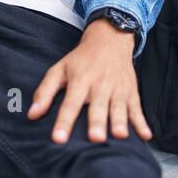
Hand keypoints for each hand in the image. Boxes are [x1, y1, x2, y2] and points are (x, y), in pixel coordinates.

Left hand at [27, 19, 152, 143]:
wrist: (110, 39)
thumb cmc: (81, 60)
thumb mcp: (59, 70)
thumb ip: (45, 92)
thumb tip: (32, 115)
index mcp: (80, 80)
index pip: (70, 104)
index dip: (64, 121)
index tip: (58, 139)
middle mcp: (100, 85)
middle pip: (98, 106)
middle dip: (97, 122)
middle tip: (95, 139)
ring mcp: (117, 89)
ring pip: (119, 108)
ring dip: (120, 122)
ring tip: (119, 136)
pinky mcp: (131, 93)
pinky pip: (137, 109)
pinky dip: (142, 122)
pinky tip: (146, 136)